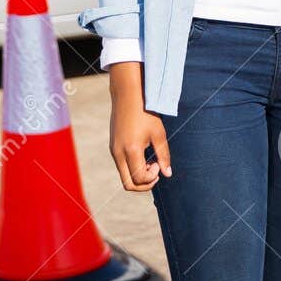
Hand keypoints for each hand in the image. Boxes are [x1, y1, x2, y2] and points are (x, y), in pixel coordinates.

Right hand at [108, 64, 170, 190]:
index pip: (139, 178)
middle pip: (128, 184)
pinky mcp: (113, 147)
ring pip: (124, 176)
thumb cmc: (146, 113)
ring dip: (138, 175)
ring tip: (150, 160)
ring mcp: (113, 151)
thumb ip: (164, 156)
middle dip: (144, 184)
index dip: (152, 177)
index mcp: (130, 150)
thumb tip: (168, 174)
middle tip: (155, 170)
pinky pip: (122, 166)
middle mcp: (118, 153)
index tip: (158, 163)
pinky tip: (143, 154)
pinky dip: (133, 167)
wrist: (128, 96)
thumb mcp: (159, 134)